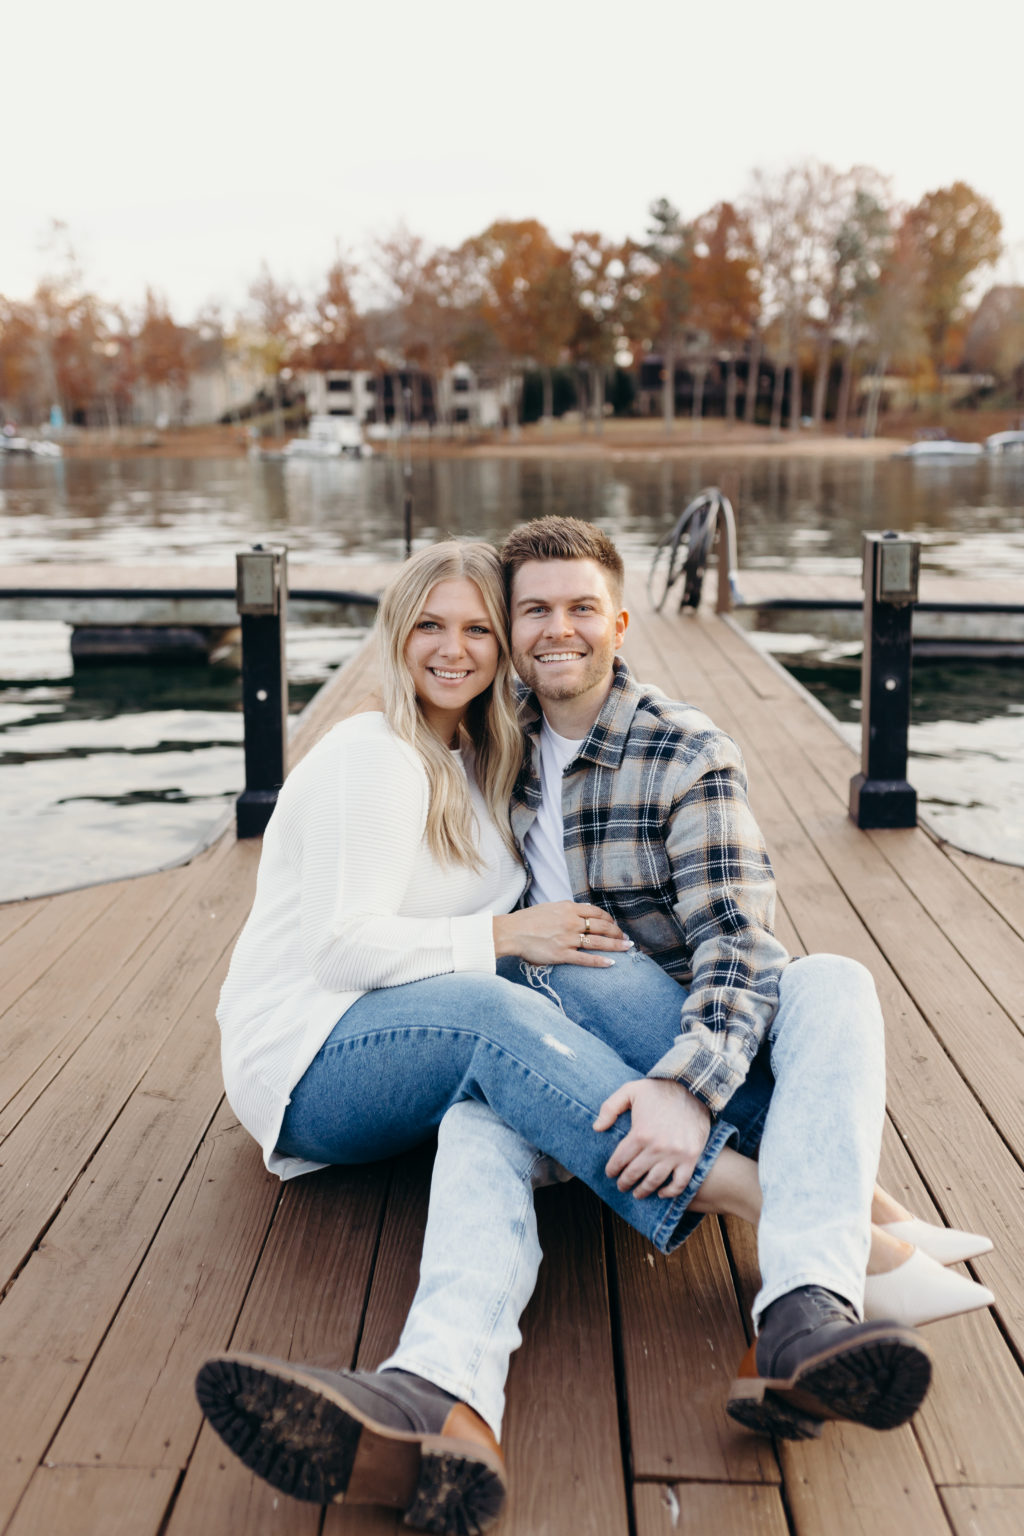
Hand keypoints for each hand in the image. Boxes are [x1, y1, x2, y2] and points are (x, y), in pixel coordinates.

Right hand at [492, 902, 632, 967]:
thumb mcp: (550, 907)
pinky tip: (611, 963)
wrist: (511, 932)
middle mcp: (571, 922)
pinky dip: (600, 961)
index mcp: (568, 908)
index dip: (609, 919)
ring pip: (598, 942)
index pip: (596, 912)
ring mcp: (567, 939)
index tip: (614, 925)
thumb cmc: (528, 920)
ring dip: (615, 945)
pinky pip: (585, 959)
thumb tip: (583, 912)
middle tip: (625, 938)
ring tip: (627, 948)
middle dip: (616, 932)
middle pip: (602, 926)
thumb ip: (567, 909)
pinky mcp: (561, 954)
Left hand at [594, 1079, 710, 1197]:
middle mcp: (656, 1148)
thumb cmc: (659, 1089)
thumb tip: (597, 1128)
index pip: (620, 1160)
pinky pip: (680, 1183)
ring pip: (654, 1182)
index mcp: (640, 1133)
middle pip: (634, 1173)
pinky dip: (670, 1192)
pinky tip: (661, 1193)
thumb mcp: (630, 1090)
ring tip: (637, 1193)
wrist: (693, 1088)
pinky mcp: (691, 1157)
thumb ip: (610, 1108)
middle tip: (621, 1185)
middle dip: (624, 1182)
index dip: (612, 1169)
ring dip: (643, 1191)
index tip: (610, 1173)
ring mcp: (675, 1155)